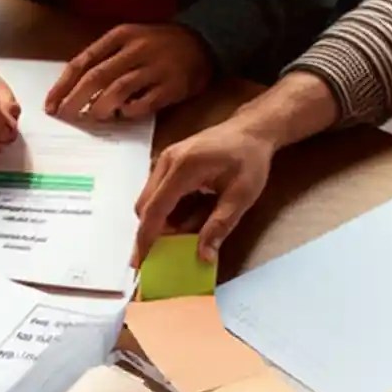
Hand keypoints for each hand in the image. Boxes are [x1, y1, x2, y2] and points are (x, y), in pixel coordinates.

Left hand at [46, 24, 212, 121]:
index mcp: (120, 36)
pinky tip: (123, 115)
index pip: (83, 61)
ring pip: (118, 90)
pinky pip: (144, 104)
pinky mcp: (172, 86)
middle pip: (96, 77)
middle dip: (75, 100)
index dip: (63, 85)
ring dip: (100, 108)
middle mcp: (136, 50)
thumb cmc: (157, 47)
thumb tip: (75, 92)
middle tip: (64, 117)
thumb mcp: (129, 42)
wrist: (202, 44)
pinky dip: (129, 112)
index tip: (51, 105)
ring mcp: (155, 68)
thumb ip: (105, 61)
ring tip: (93, 117)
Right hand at [135, 120, 272, 261]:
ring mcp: (164, 159)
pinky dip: (168, 210)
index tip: (140, 262)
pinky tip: (190, 213)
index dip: (146, 238)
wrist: (250, 129)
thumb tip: (204, 256)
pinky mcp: (167, 162)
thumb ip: (220, 225)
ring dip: (163, 221)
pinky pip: (157, 192)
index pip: (155, 210)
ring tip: (189, 230)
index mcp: (183, 168)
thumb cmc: (250, 159)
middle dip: (154, 232)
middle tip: (170, 252)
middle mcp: (166, 161)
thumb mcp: (242, 196)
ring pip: (150, 200)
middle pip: (145, 207)